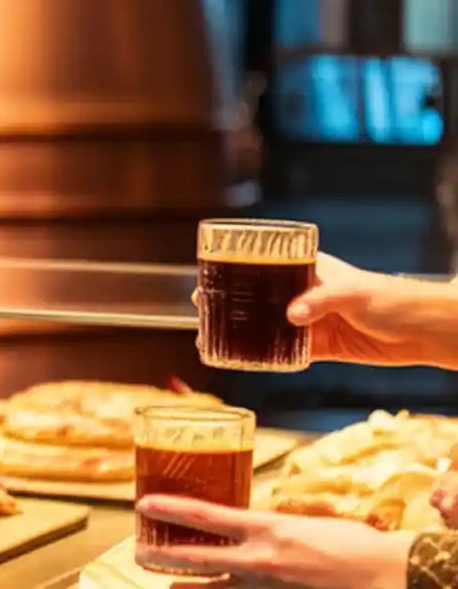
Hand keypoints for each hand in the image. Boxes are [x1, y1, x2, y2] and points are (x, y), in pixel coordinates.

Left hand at [136, 495, 412, 587]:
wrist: (387, 575)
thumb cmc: (351, 544)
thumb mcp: (300, 524)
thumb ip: (267, 528)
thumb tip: (245, 529)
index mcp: (267, 529)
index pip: (205, 516)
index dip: (169, 509)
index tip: (142, 503)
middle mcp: (260, 560)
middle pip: (197, 559)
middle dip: (162, 556)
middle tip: (139, 553)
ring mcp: (267, 587)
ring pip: (213, 588)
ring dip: (187, 585)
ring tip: (168, 581)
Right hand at [195, 253, 456, 367]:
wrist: (422, 331)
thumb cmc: (390, 298)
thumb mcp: (352, 293)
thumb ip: (319, 301)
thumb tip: (291, 317)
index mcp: (310, 269)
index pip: (265, 265)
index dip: (236, 270)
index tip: (210, 277)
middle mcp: (305, 293)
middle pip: (260, 297)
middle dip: (231, 302)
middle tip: (201, 309)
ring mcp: (311, 320)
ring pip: (268, 325)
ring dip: (244, 331)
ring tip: (214, 337)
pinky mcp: (321, 346)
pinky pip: (287, 351)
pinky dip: (267, 355)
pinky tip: (245, 358)